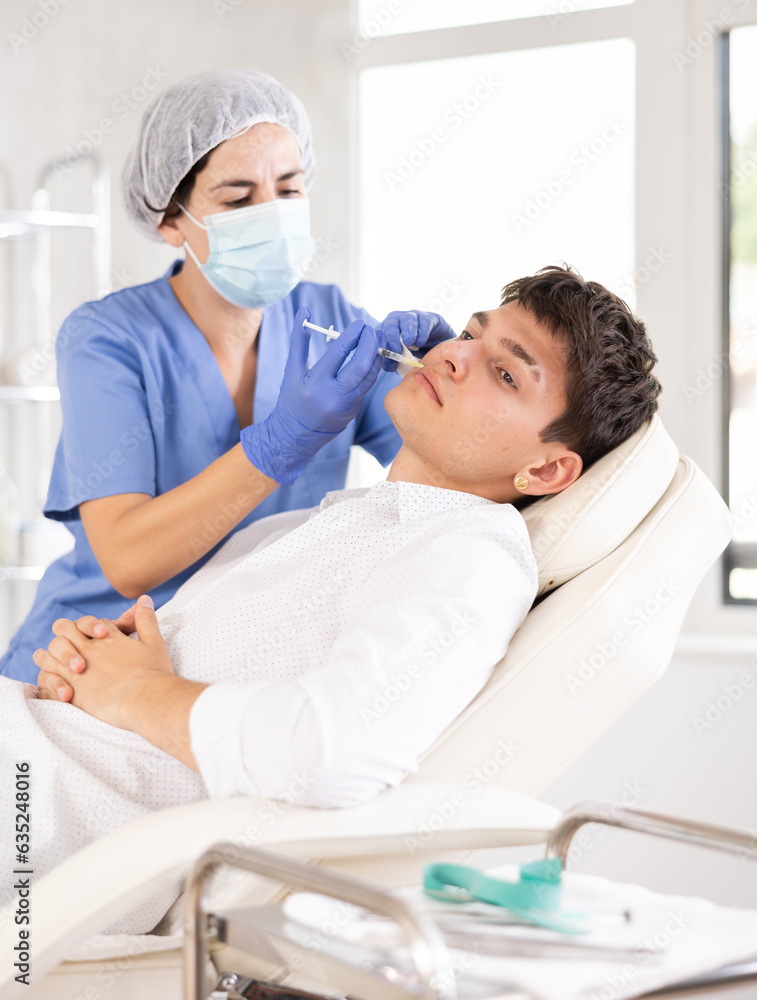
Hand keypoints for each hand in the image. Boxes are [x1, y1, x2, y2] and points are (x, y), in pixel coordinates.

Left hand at [34, 596, 172, 728]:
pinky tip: (51, 686)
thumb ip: (146, 619)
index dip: (93, 627)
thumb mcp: (154, 642)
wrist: (144, 699)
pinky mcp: (72, 691)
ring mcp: (77, 670)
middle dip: (64, 631)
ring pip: (49, 654)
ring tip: (51, 661)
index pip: (92, 623)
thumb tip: (144, 599)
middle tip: (69, 640)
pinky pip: (48, 682)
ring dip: (48, 655)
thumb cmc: (153, 673)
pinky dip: (47, 682)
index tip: (98, 634)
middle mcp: (88, 650)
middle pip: (65, 630)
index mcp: (107, 637)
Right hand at [240, 306, 385, 484]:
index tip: (359, 324)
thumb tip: (304, 311)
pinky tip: (372, 357)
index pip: (339, 354)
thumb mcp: (291, 371)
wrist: (296, 435)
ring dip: (375, 356)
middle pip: (360, 366)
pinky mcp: (354, 411)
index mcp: (315, 383)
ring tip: (378, 339)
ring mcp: (346, 406)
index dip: (352, 336)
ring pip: (368, 377)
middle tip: (373, 329)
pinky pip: (366, 387)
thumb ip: (298, 340)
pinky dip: (370, 370)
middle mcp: (333, 396)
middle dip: (371, 344)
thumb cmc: (291, 400)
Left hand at [375, 311, 456, 370]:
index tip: (388, 358)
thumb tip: (390, 365)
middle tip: (397, 349)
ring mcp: (413, 317)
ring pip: (407, 319)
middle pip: (391, 324)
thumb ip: (393, 362)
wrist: (435, 347)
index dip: (382, 346)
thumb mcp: (400, 358)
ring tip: (410, 344)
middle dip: (392, 337)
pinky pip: (423, 322)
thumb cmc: (413, 352)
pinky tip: (420, 343)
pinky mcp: (428, 318)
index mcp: (385, 330)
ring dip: (407, 332)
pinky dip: (421, 333)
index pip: (379, 335)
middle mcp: (397, 320)